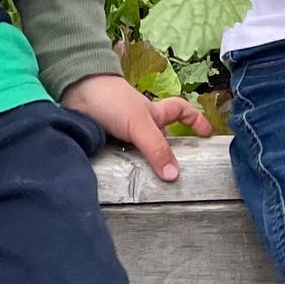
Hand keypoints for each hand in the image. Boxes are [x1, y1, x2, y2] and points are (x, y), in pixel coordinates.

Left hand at [60, 73, 213, 182]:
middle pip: (160, 140)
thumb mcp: (140, 124)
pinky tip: (124, 185)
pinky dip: (124, 170)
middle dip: (168, 156)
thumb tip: (174, 175)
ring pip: (140, 152)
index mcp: (154, 114)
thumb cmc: (113, 100)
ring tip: (151, 191)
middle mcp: (140, 124)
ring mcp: (122, 133)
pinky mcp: (106, 142)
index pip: (181, 112)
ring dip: (144, 167)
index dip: (195, 120)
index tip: (208, 135)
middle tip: (176, 178)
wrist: (77, 93)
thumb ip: (156, 148)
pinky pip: (121, 159)